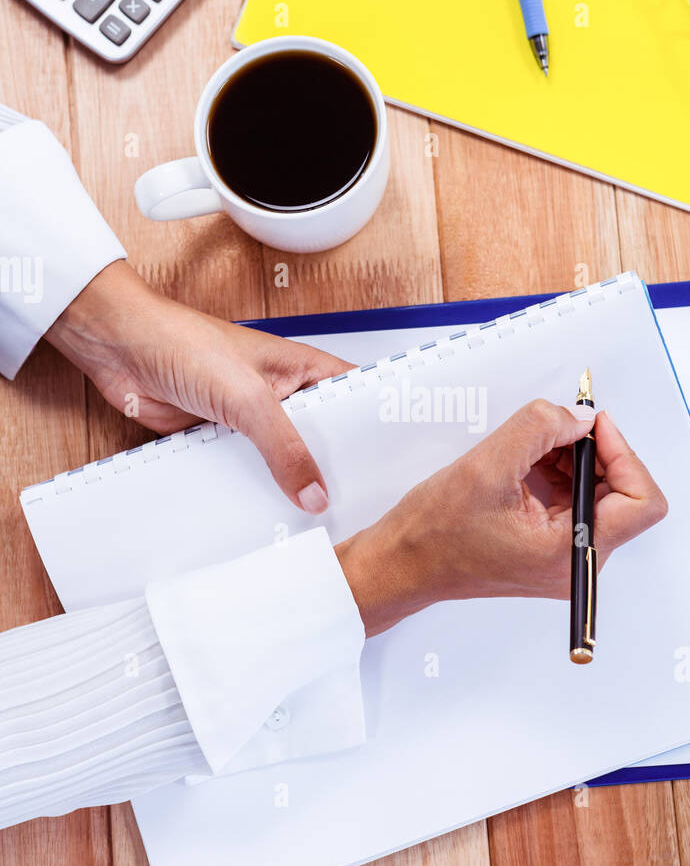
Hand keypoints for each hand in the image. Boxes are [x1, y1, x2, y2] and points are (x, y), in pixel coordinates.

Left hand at [46, 260, 352, 510]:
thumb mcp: (249, 399)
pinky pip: (245, 471)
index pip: (356, 397)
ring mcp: (250, 418)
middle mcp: (281, 394)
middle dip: (332, 468)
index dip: (375, 427)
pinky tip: (262, 514)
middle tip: (355, 506)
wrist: (120, 350)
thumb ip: (285, 448)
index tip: (394, 463)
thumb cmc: (185, 344)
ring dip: (288, 483)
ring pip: (281, 459)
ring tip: (314, 521)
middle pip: (320, 437)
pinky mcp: (219, 438)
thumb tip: (315, 493)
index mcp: (302, 369)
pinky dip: (251, 489)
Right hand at [337, 398, 667, 634]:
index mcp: (571, 554)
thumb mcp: (488, 466)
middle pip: (621, 495)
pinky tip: (525, 466)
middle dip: (594, 453)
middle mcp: (577, 564)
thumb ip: (540, 429)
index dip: (624, 454)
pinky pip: (573, 503)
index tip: (593, 427)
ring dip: (572, 461)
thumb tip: (578, 417)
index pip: (642, 502)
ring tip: (531, 449)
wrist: (403, 564)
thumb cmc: (435, 533)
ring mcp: (565, 560)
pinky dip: (557, 474)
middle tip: (558, 428)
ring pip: (597, 494)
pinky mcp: (550, 551)